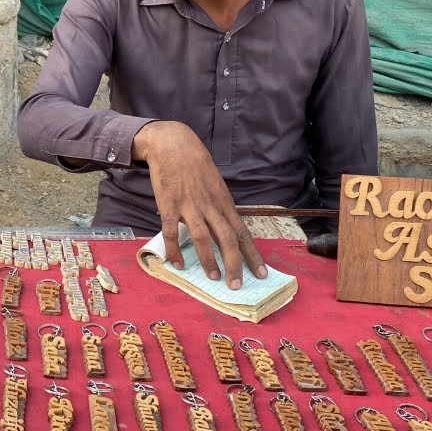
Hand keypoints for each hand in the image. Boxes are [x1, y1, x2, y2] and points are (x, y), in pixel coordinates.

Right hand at [132, 120, 266, 288]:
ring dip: (208, 260)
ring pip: (202, 238)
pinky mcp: (169, 205)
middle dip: (235, 264)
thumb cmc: (195, 164)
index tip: (262, 273)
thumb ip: (219, 206)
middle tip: (236, 285)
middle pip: (228, 238)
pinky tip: (177, 264)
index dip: (253, 254)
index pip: (243, 232)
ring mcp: (190, 206)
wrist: (172, 144)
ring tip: (213, 278)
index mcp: (224, 202)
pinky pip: (171, 232)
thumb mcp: (215, 184)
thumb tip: (225, 227)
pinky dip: (174, 250)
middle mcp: (210, 206)